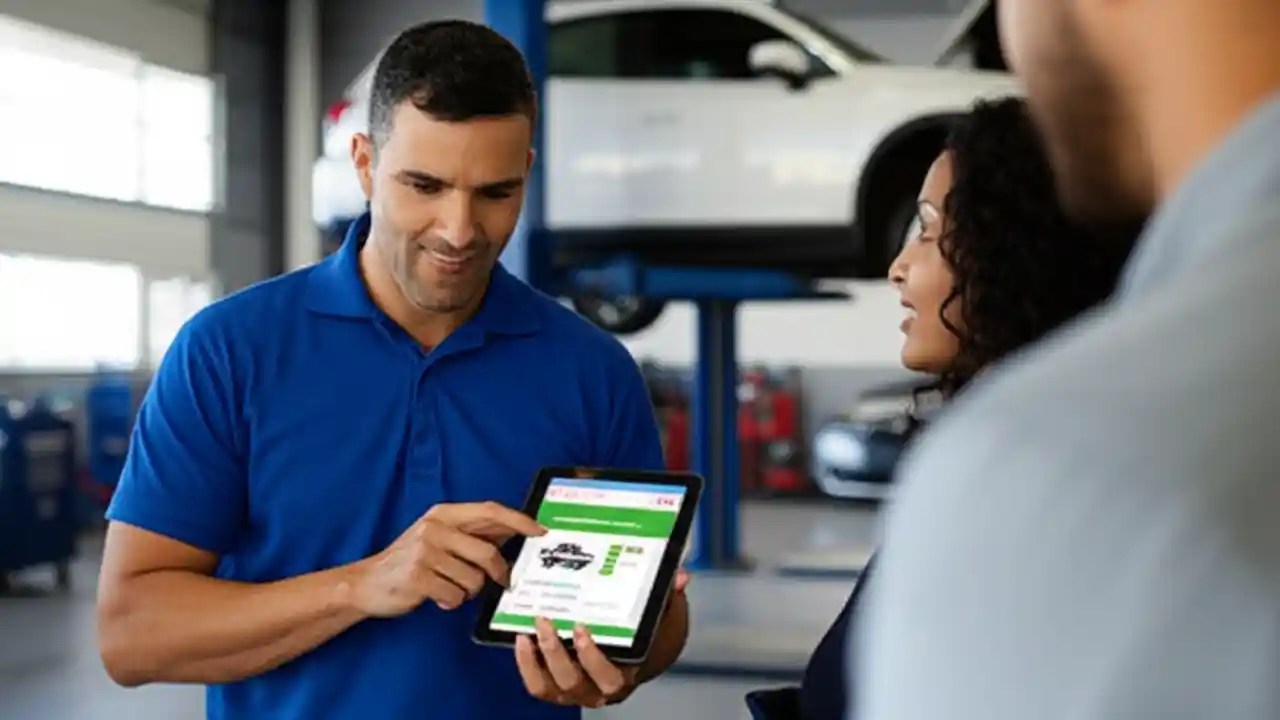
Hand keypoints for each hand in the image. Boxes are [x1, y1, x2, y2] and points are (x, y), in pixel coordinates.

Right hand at [350, 501, 544, 617]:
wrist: (367, 582)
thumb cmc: (411, 561)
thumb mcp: (439, 537)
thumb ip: (472, 534)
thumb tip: (513, 533)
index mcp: (444, 514)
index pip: (490, 511)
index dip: (519, 520)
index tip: (540, 531)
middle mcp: (435, 528)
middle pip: (487, 552)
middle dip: (499, 572)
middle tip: (502, 581)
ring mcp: (425, 552)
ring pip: (473, 579)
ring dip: (468, 591)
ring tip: (450, 587)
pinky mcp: (418, 577)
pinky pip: (455, 596)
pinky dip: (452, 602)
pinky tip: (437, 597)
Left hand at [515, 570, 690, 706]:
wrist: (642, 653)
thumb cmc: (651, 634)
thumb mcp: (666, 617)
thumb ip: (669, 597)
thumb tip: (681, 576)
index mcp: (625, 676)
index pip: (609, 678)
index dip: (591, 657)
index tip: (581, 628)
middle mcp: (598, 691)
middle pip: (573, 682)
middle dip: (556, 653)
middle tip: (546, 620)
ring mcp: (575, 692)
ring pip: (551, 687)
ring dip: (537, 658)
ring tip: (529, 628)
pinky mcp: (555, 687)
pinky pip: (537, 685)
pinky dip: (526, 665)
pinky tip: (521, 638)